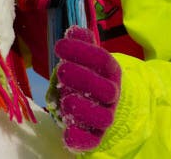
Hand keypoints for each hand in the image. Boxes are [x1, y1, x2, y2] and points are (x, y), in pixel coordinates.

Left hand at [47, 26, 120, 152]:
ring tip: (65, 100)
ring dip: (83, 109)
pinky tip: (67, 135)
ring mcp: (105, 116)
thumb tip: (74, 31)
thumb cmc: (91, 75)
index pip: (103, 60)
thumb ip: (82, 44)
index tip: (59, 45)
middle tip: (61, 70)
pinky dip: (81, 139)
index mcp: (110, 73)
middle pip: (105, 90)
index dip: (83, 52)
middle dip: (83, 79)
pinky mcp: (95, 135)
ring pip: (102, 116)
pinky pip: (92, 140)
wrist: (106, 104)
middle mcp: (111, 95)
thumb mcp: (88, 58)